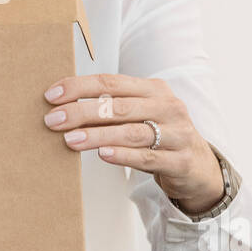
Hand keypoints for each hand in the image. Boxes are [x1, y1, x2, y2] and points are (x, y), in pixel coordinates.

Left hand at [42, 73, 223, 213]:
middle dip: (81, 111)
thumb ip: (111, 109)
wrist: (199, 168)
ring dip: (96, 135)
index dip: (79, 87)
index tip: (52, 95)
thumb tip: (63, 106)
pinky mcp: (180, 160)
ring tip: (69, 140)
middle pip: (118, 106)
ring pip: (131, 132)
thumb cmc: (159, 137)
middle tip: (53, 119)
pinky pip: (147, 157)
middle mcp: (168, 107)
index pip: (111, 82)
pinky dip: (123, 155)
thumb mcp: (140, 116)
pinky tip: (102, 154)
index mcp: (154, 89)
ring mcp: (177, 133)